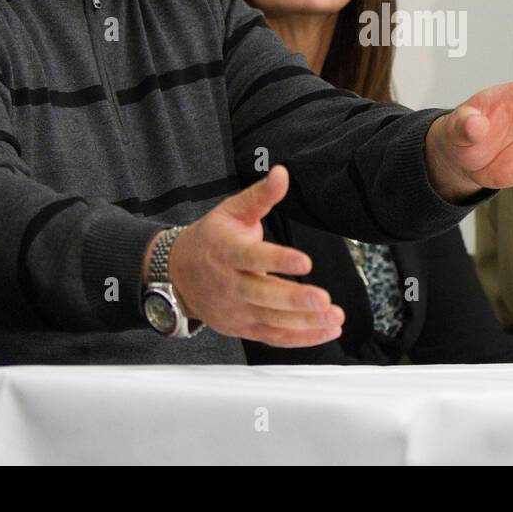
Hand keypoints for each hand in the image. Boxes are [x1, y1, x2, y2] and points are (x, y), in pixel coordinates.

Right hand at [156, 165, 344, 346]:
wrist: (178, 273)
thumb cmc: (212, 239)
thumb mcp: (232, 211)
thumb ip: (261, 195)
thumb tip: (282, 173)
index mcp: (226, 252)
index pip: (252, 258)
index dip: (278, 261)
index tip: (305, 261)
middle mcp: (229, 284)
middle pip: (262, 295)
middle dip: (294, 300)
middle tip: (323, 300)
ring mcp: (235, 310)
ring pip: (271, 321)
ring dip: (305, 323)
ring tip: (334, 318)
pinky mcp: (243, 328)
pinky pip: (273, 337)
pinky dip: (301, 338)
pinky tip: (326, 331)